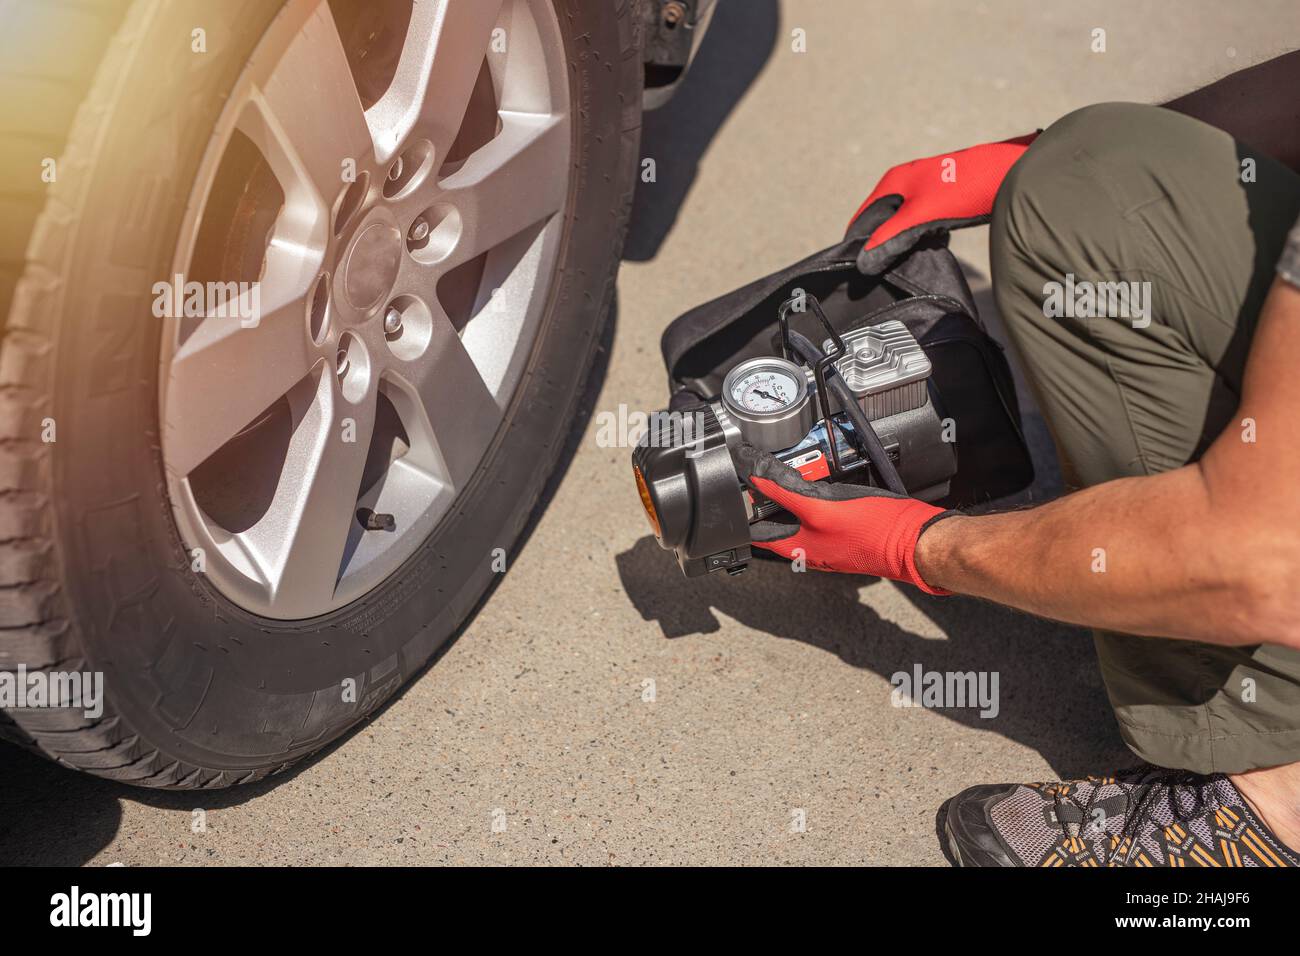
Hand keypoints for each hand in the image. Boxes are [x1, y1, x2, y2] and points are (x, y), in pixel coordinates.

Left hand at [735, 443, 953, 593]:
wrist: (913, 540)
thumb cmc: (874, 530)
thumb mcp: (822, 507)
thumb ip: (788, 494)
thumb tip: (758, 480)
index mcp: (797, 547)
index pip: (756, 528)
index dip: (743, 506)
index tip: (738, 481)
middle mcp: (808, 548)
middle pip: (775, 520)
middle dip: (766, 496)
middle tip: (761, 471)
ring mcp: (826, 541)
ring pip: (798, 515)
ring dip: (790, 494)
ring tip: (785, 473)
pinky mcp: (844, 532)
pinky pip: (820, 513)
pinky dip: (813, 496)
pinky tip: (819, 483)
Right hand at [849, 133, 1037, 274]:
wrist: (1012, 172)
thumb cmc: (964, 189)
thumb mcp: (922, 215)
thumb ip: (891, 238)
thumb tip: (862, 263)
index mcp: (894, 182)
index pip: (862, 218)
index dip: (857, 244)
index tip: (856, 272)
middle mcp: (906, 183)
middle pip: (881, 222)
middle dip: (879, 246)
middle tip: (879, 275)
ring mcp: (926, 190)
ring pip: (902, 224)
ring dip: (899, 244)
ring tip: (900, 267)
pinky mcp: (944, 200)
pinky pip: (921, 224)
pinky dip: (919, 238)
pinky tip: (927, 251)